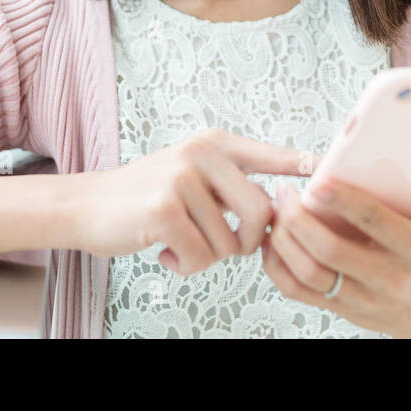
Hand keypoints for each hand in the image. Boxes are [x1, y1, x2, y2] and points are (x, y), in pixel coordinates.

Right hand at [72, 128, 304, 275]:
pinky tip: (164, 252)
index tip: (323, 168)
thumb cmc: (145, 199)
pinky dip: (186, 266)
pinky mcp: (164, 209)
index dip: (300, 165)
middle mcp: (203, 154)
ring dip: (207, 257)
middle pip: (262, 213)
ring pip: (230, 243)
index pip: (270, 155)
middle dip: (248, 243)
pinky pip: (202, 257)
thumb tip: (279, 211)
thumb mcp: (190, 174)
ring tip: (179, 243)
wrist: (86, 207)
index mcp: (215, 144)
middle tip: (220, 247)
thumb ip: (231, 185)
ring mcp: (183, 179)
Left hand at [259, 175, 410, 337]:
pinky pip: (298, 291)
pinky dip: (277, 266)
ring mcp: (364, 299)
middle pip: (331, 251)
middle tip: (283, 191)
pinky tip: (272, 240)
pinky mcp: (341, 310)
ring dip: (282, 240)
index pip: (375, 221)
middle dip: (298, 218)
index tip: (316, 182)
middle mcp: (392, 279)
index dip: (343, 200)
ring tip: (275, 211)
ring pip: (309, 273)